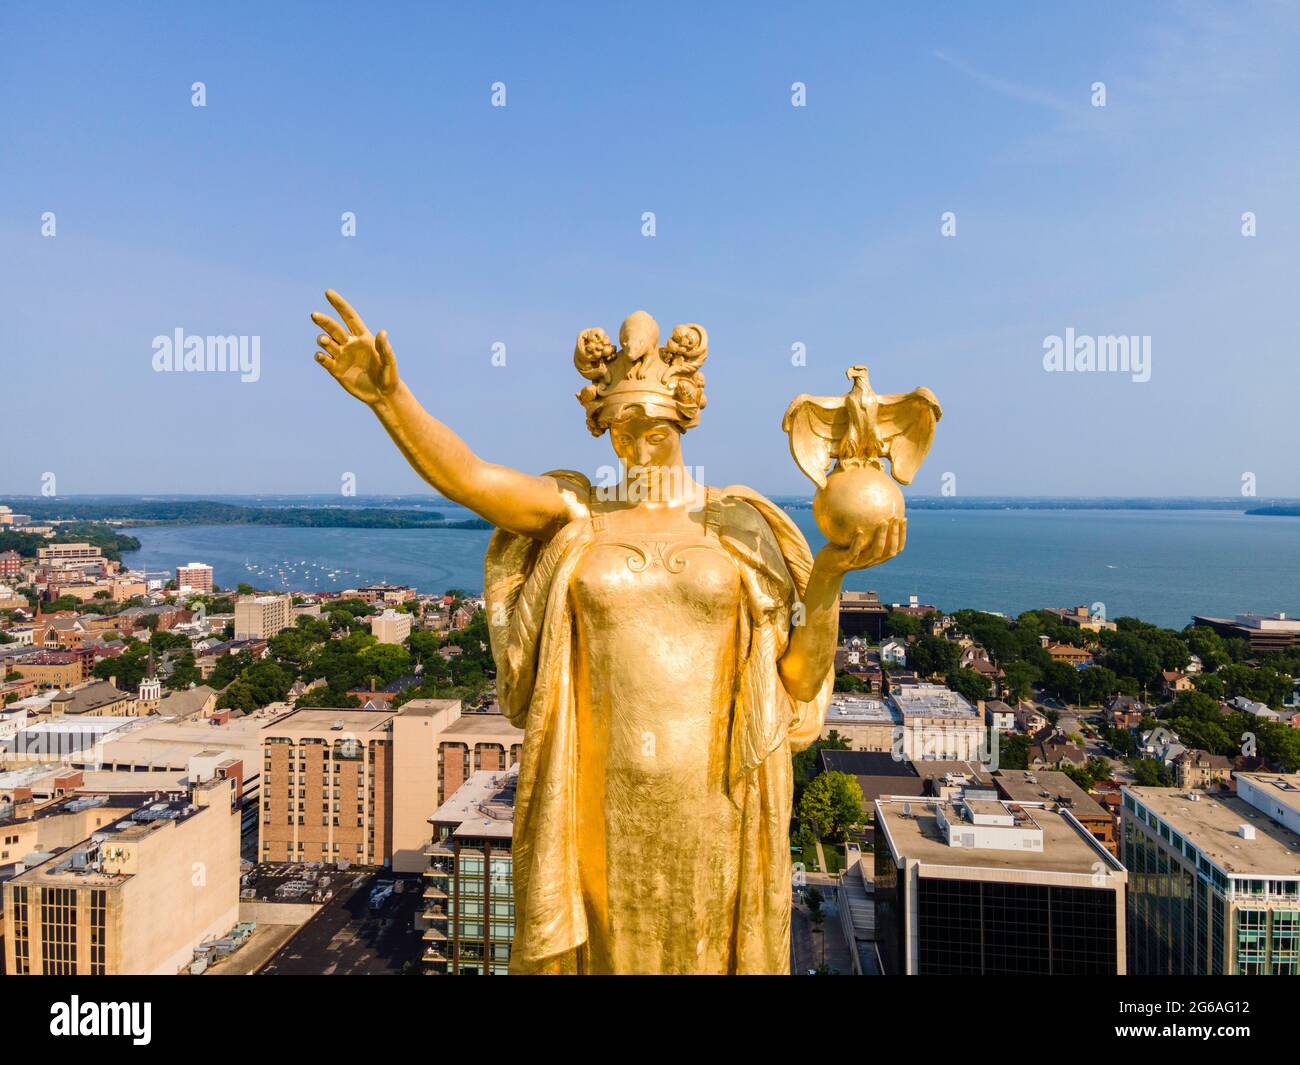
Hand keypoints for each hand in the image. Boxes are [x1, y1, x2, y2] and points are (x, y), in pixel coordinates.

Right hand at [312, 289, 398, 405]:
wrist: (382, 394)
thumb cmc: (389, 376)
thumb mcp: (389, 362)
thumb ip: (384, 347)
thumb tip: (381, 332)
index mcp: (363, 337)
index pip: (349, 316)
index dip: (339, 304)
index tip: (328, 292)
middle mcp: (349, 344)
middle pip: (333, 327)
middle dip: (324, 320)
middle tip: (314, 315)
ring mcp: (341, 356)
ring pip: (326, 342)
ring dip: (323, 340)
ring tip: (325, 341)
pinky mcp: (335, 369)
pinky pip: (323, 359)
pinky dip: (320, 356)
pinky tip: (322, 356)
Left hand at [816, 517, 905, 574]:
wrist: (826, 566)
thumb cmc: (841, 549)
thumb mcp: (854, 539)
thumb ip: (864, 528)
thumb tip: (869, 505)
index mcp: (875, 557)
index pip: (895, 548)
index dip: (902, 535)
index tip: (904, 519)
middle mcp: (870, 561)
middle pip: (889, 550)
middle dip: (895, 534)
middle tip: (896, 518)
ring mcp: (859, 562)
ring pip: (875, 552)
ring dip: (881, 537)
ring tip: (883, 522)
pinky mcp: (846, 561)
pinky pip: (854, 552)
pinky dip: (858, 541)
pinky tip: (860, 530)